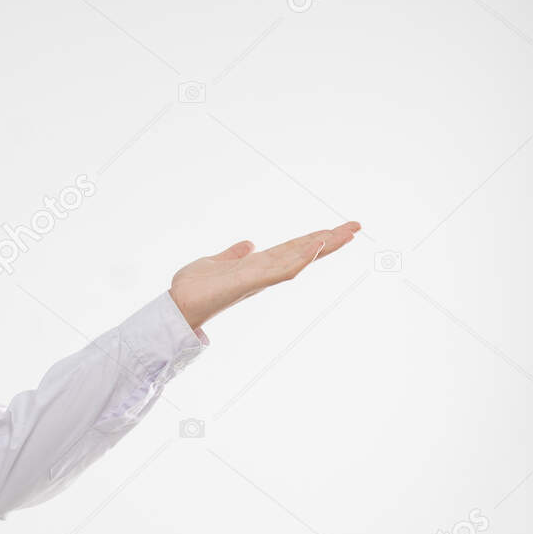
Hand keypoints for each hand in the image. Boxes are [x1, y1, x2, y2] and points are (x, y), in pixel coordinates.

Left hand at [169, 221, 360, 330]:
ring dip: (323, 246)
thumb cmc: (194, 289)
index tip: (336, 229)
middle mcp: (264, 273)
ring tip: (346, 233)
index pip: (291, 249)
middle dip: (329, 240)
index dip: (313, 239)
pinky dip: (301, 259)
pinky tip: (316, 247)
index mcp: (258, 266)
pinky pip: (281, 270)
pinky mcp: (251, 282)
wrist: (177, 306)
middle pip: (302, 252)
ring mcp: (260, 278)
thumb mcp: (216, 263)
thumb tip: (249, 244)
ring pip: (299, 260)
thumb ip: (233, 254)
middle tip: (355, 227)